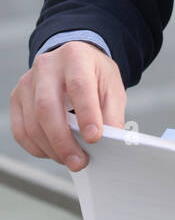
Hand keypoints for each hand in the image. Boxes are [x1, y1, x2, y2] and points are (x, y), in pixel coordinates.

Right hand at [9, 42, 126, 171]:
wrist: (73, 61)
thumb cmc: (94, 75)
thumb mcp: (112, 87)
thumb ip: (112, 113)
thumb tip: (109, 142)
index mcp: (75, 57)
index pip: (78, 86)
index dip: (86, 114)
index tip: (94, 138)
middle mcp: (46, 67)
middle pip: (47, 107)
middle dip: (63, 141)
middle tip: (79, 162)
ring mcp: (27, 83)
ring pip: (32, 124)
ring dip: (51, 149)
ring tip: (71, 160)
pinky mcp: (17, 99)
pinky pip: (21, 131)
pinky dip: (37, 148)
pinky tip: (54, 153)